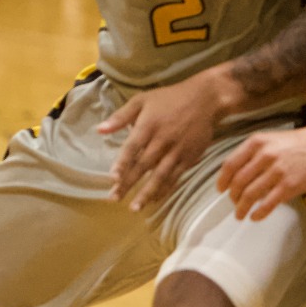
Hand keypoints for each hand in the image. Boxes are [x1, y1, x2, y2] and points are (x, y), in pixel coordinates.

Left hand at [103, 72, 232, 210]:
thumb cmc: (170, 98)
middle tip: (114, 198)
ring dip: (146, 193)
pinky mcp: (189, 158)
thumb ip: (121, 116)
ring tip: (134, 207)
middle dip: (128, 183)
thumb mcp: (143, 99)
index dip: (122, 163)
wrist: (206, 99)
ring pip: (159, 176)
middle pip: (143, 166)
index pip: (132, 148)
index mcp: (148, 125)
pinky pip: (175, 177)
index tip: (113, 178)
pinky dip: (165, 189)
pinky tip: (155, 198)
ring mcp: (177, 151)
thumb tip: (99, 130)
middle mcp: (162, 140)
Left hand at [217, 126, 305, 220]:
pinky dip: (258, 213)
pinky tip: (255, 217)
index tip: (221, 189)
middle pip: (238, 182)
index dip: (223, 180)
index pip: (230, 164)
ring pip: (250, 195)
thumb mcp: (267, 140)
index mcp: (256, 143)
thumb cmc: (292, 144)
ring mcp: (277, 171)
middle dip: (233, 197)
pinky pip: (267, 204)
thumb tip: (234, 177)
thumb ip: (250, 155)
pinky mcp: (288, 186)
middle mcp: (264, 156)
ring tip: (240, 214)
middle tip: (233, 203)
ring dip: (241, 208)